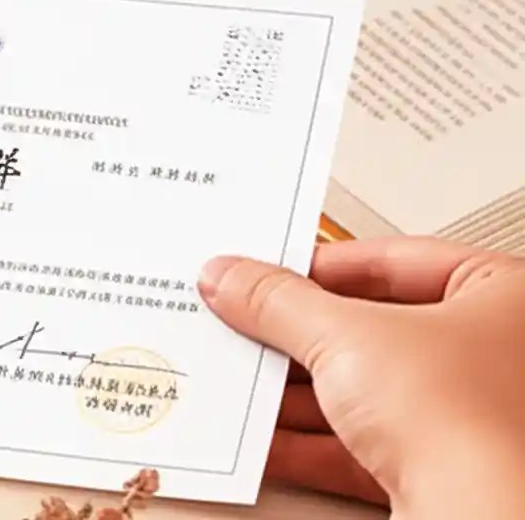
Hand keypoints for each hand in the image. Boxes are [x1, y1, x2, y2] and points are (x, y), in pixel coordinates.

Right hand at [199, 237, 524, 515]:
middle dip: (300, 337)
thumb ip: (278, 302)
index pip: (391, 261)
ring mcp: (474, 416)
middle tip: (251, 325)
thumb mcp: (345, 337)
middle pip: (372, 328)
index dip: (317, 268)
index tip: (266, 275)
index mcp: (504, 296)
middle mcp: (500, 354)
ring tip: (251, 382)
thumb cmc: (468, 422)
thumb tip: (235, 280)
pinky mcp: (445, 471)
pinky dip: (312, 441)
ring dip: (299, 393)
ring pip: (364, 391)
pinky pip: (365, 443)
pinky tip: (271, 437)